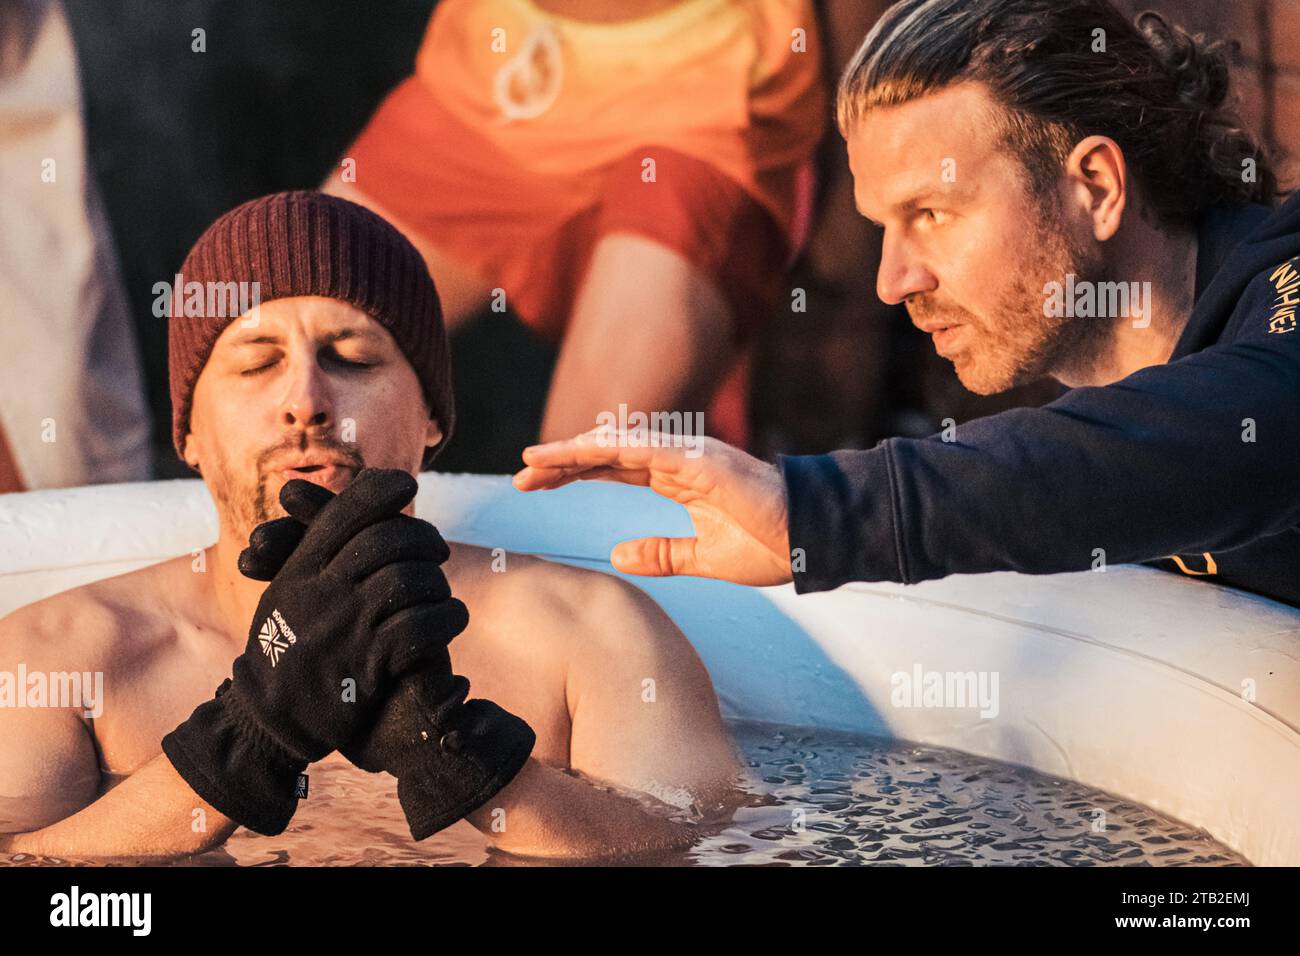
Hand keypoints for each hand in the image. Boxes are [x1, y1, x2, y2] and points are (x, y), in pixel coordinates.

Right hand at [240, 477, 535, 840]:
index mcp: (299, 571)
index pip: (342, 513)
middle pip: (385, 541)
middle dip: (421, 536)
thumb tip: (327, 496)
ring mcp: (344, 629)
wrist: (272, 718)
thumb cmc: (286, 646)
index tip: (407, 486)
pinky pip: (420, 629)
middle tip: (437, 547)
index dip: (379, 491)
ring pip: (408, 581)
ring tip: (442, 591)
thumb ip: (309, 549)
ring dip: (437, 581)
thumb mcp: (285, 591)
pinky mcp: (366, 667)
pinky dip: (446, 618)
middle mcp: (320, 593)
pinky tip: (451, 618)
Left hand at [513, 428, 793, 585]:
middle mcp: (679, 461)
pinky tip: (583, 451)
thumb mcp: (702, 558)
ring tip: (535, 460)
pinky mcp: (706, 462)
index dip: (572, 472)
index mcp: (678, 480)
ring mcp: (691, 457)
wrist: (812, 541)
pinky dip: (616, 448)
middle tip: (519, 475)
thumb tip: (617, 555)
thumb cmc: (768, 545)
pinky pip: (652, 450)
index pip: (612, 469)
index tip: (533, 483)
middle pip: (606, 454)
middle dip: (561, 462)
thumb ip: (662, 554)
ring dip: (576, 451)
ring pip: (621, 445)